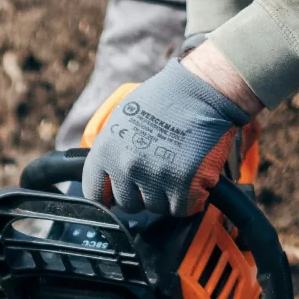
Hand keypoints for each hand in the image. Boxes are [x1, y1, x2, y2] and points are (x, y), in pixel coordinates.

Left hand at [81, 56, 256, 215]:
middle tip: (155, 176)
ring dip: (166, 196)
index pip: (95, 194)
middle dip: (141, 194)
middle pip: (127, 204)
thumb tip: (105, 176)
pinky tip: (191, 180)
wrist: (203, 90)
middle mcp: (127, 166)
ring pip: (155, 207)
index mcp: (106, 150)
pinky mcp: (183, 183)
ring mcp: (154, 176)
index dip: (109, 196)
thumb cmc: (165, 99)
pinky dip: (189, 200)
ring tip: (175, 171)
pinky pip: (181, 209)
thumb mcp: (123, 118)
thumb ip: (111, 149)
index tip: (117, 195)